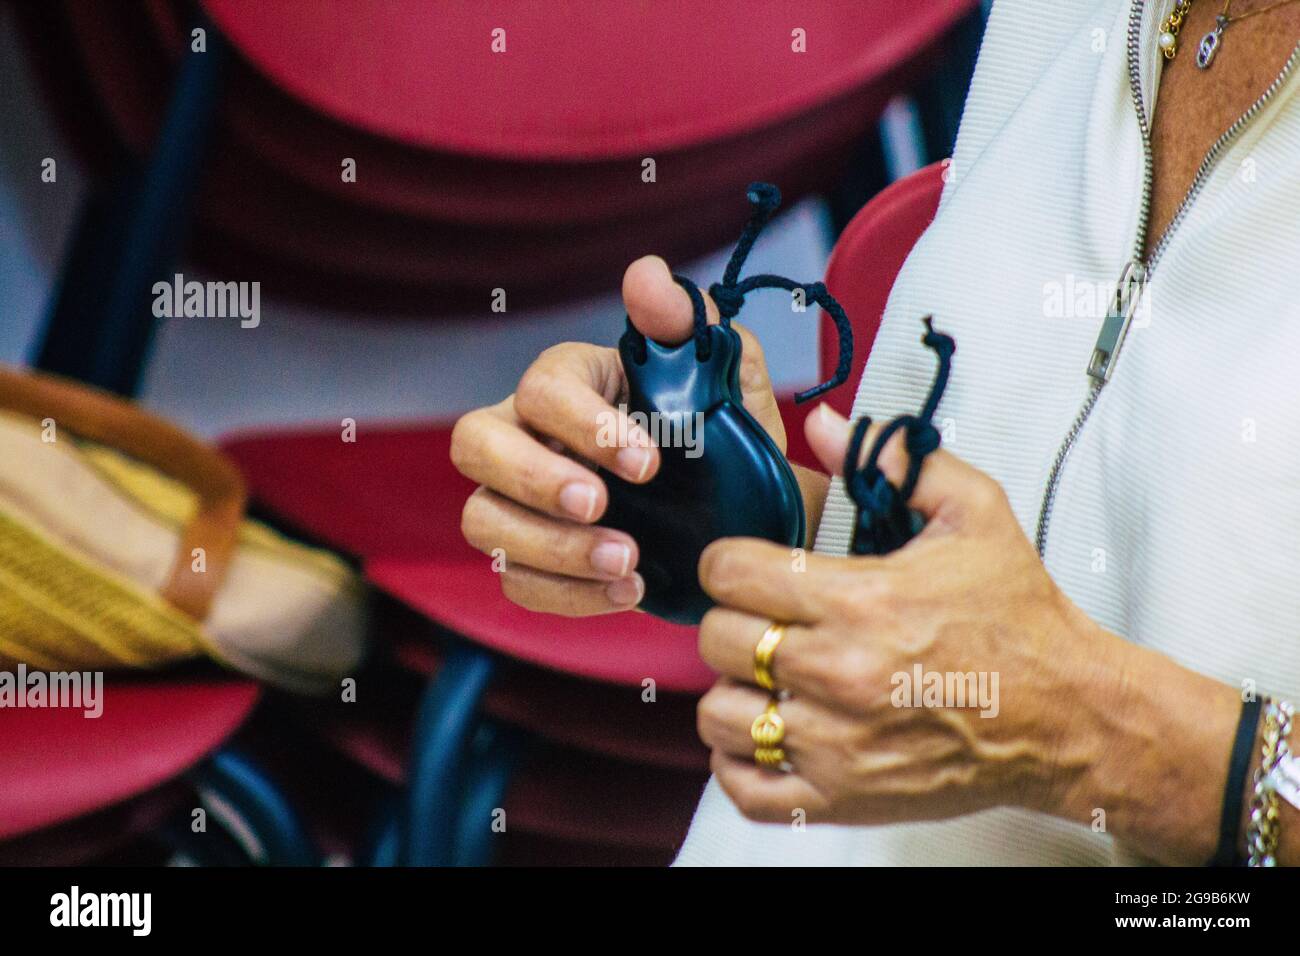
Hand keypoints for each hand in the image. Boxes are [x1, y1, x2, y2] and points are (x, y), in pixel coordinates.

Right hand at [450, 255, 790, 615]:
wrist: (745, 518)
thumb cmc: (727, 440)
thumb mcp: (730, 381)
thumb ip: (691, 327)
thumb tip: (648, 276)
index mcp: (573, 381)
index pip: (542, 387)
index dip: (585, 425)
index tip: (649, 463)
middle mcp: (529, 435)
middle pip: (474, 443)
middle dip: (534, 478)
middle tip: (600, 506)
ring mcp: (520, 501)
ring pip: (482, 518)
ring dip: (552, 546)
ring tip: (629, 563)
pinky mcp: (531, 559)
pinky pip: (513, 579)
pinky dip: (566, 593)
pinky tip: (628, 591)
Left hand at [695, 403, 1123, 826]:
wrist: (1068, 716)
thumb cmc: (1018, 617)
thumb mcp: (973, 513)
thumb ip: (897, 462)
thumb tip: (821, 423)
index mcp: (860, 600)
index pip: (729, 573)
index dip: (730, 563)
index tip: (750, 569)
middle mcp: (838, 673)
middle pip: (718, 640)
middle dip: (734, 622)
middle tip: (767, 621)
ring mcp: (835, 743)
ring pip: (720, 715)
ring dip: (736, 693)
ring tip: (771, 680)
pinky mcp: (841, 797)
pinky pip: (745, 790)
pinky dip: (740, 762)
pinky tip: (768, 734)